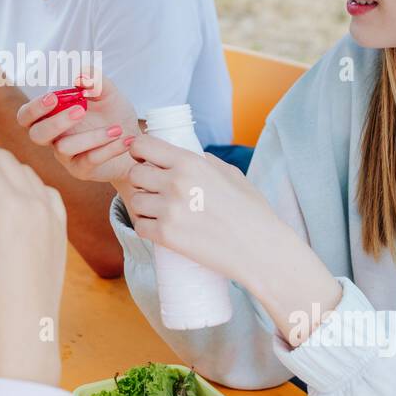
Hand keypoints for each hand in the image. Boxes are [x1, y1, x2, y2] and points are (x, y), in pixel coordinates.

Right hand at [0, 146, 66, 386]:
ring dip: (0, 171)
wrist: (24, 331)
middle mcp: (35, 203)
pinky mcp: (59, 228)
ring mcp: (52, 214)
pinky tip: (9, 201)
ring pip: (25, 172)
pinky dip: (25, 187)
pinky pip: (44, 192)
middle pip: (2, 160)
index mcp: (8, 205)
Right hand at [16, 72, 140, 183]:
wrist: (134, 142)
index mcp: (53, 116)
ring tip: (117, 128)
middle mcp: (54, 137)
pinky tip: (126, 139)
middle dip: (55, 122)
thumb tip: (81, 76)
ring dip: (92, 136)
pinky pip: (89, 160)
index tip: (53, 97)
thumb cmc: (114, 115)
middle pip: (37, 135)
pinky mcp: (82, 170)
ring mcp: (66, 156)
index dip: (34, 108)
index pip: (27, 115)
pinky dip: (109, 149)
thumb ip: (96, 81)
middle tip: (80, 110)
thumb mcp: (109, 94)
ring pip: (65, 148)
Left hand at [121, 133, 280, 290]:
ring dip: (144, 207)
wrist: (260, 249)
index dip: (138, 152)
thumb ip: (203, 161)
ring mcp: (169, 209)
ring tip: (160, 213)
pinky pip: (139, 226)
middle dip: (142, 182)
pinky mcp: (166, 235)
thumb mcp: (230, 173)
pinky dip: (146, 228)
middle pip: (135, 174)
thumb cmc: (251, 211)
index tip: (142, 160)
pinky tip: (158, 229)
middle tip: (155, 191)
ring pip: (134, 202)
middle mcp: (175, 182)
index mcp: (190, 162)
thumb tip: (182, 156)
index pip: (143, 145)